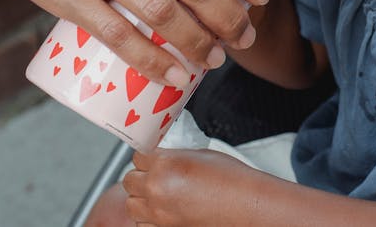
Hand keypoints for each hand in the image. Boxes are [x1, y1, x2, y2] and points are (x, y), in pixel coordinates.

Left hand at [123, 148, 259, 225]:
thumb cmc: (232, 181)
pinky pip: (142, 222)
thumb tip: (166, 157)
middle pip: (129, 180)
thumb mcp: (201, 155)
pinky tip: (163, 210)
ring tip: (157, 193)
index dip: (147, 156)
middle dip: (141, 176)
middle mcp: (156, 189)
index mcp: (165, 165)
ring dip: (141, 197)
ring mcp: (158, 213)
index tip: (154, 157)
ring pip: (131, 204)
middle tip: (156, 174)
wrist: (245, 205)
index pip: (138, 156)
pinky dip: (148, 217)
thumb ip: (176, 156)